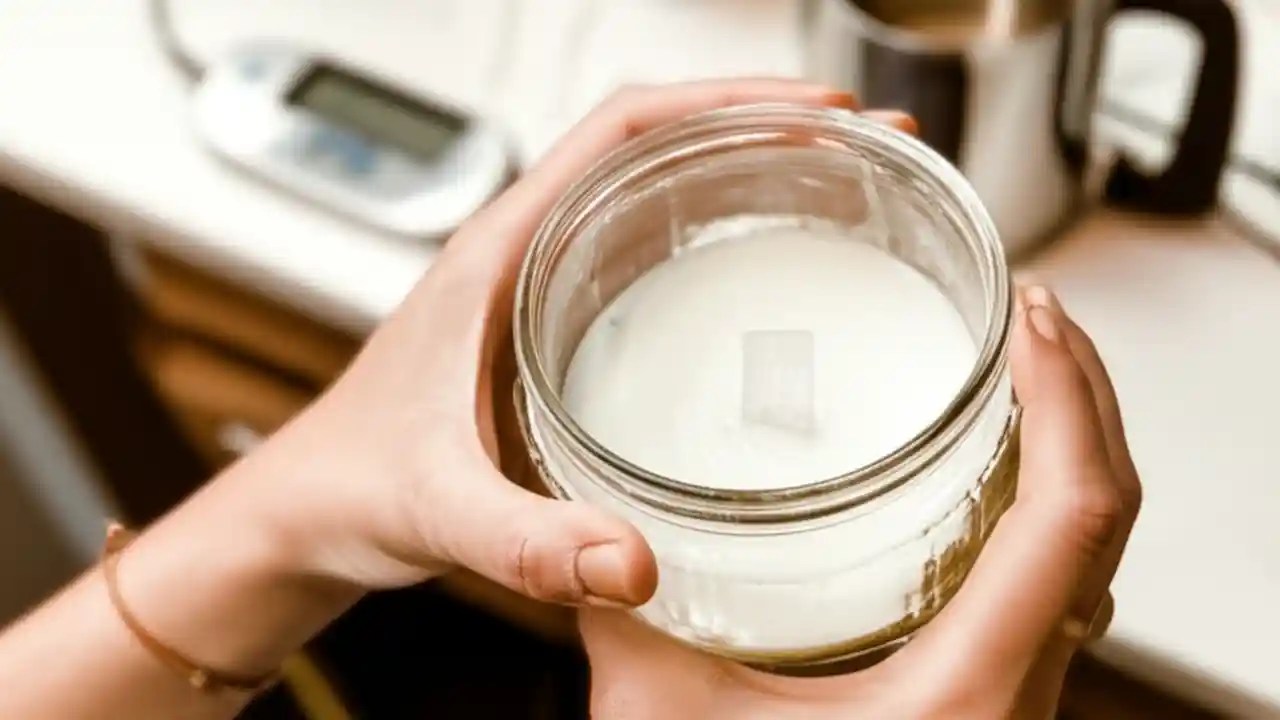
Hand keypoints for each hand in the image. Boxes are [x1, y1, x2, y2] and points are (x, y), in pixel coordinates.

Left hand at [231, 81, 915, 607]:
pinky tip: (769, 280)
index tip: (814, 109)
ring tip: (845, 186)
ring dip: (749, 176)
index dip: (724, 104)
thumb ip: (527, 541)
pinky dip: (719, 244)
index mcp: (499, 255)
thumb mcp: (439, 509)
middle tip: (865, 145)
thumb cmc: (350, 484)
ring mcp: (541, 290)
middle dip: (766, 130)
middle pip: (657, 147)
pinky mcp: (555, 334)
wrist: (307, 513)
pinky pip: (648, 258)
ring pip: (657, 195)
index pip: (620, 131)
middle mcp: (525, 255)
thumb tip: (633, 561)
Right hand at [582, 287, 1141, 718]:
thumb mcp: (666, 719)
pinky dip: (1050, 506)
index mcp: (968, 688)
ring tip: (1026, 371)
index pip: (1074, 514)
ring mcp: (1017, 697)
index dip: (1070, 396)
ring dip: (1076, 447)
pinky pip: (1058, 584)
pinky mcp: (994, 699)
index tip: (1033, 320)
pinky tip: (995, 475)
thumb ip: (619, 618)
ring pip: (1093, 552)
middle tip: (1031, 313)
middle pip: (1108, 515)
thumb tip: (583, 533)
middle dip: (1085, 394)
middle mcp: (1019, 691)